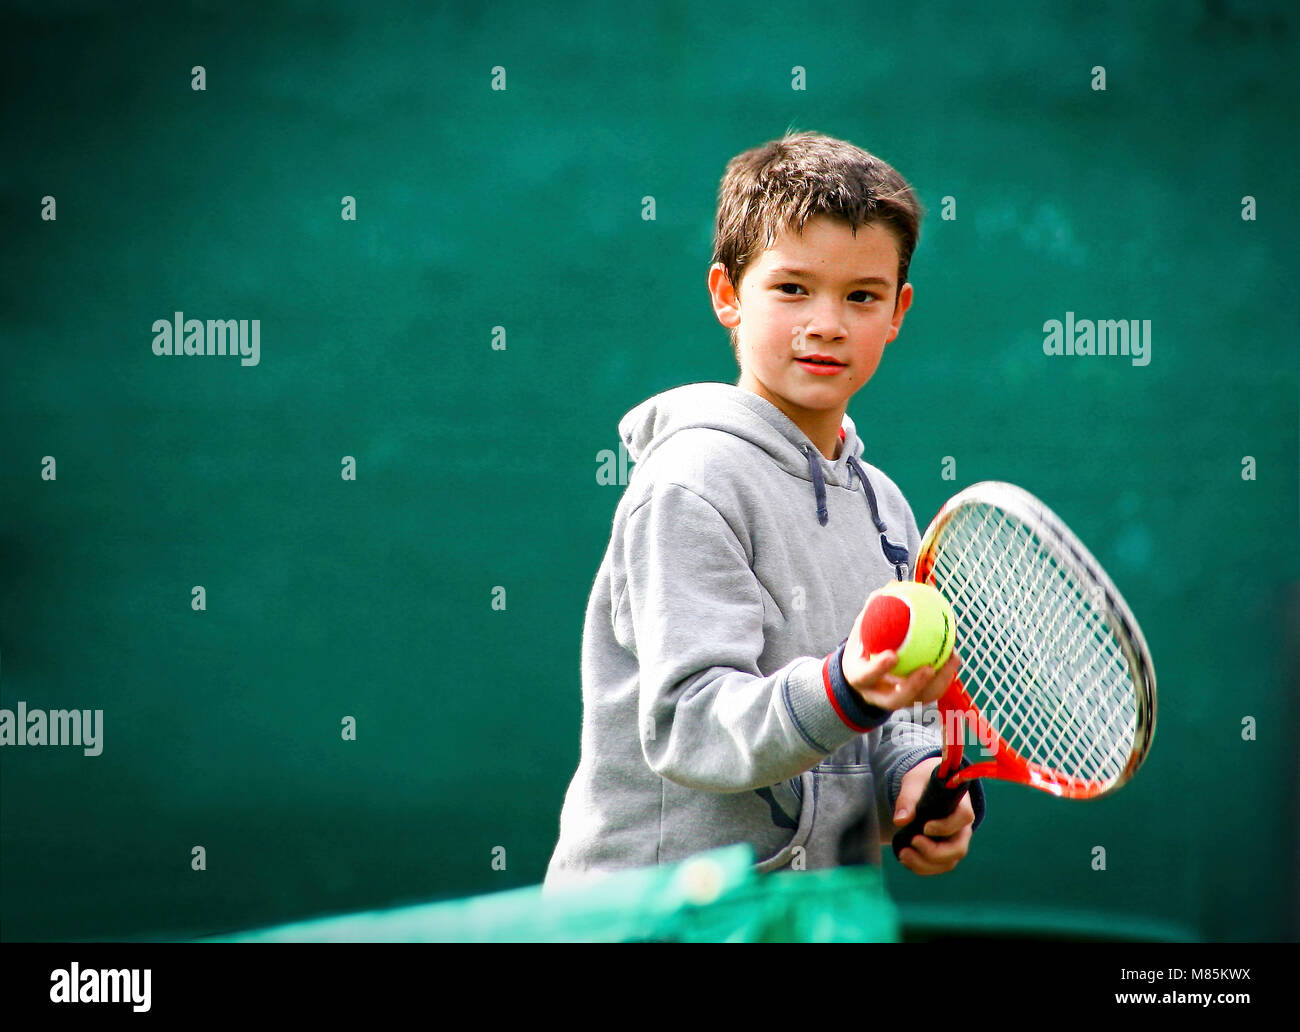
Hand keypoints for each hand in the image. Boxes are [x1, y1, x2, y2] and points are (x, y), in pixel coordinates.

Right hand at [840, 597, 959, 711]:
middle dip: (913, 686)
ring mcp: (895, 701)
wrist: (862, 676)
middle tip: (929, 668)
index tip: (893, 654)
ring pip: (918, 700)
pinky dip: (944, 677)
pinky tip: (953, 657)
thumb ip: (873, 611)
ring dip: (938, 682)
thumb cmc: (863, 646)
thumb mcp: (861, 630)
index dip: (879, 668)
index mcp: (859, 678)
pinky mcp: (911, 701)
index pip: (866, 676)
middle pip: (894, 700)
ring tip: (951, 658)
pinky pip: (930, 692)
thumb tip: (892, 584)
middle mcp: (876, 695)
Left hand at [892, 756, 974, 874]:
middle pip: (959, 848)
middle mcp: (961, 827)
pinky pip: (937, 866)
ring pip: (948, 862)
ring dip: (925, 864)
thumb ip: (908, 798)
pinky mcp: (943, 851)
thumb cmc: (923, 781)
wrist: (926, 786)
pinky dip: (921, 867)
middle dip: (934, 852)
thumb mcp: (914, 782)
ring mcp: (954, 842)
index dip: (946, 826)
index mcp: (961, 805)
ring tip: (903, 854)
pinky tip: (905, 858)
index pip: (964, 818)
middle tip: (913, 841)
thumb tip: (900, 821)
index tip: (925, 827)